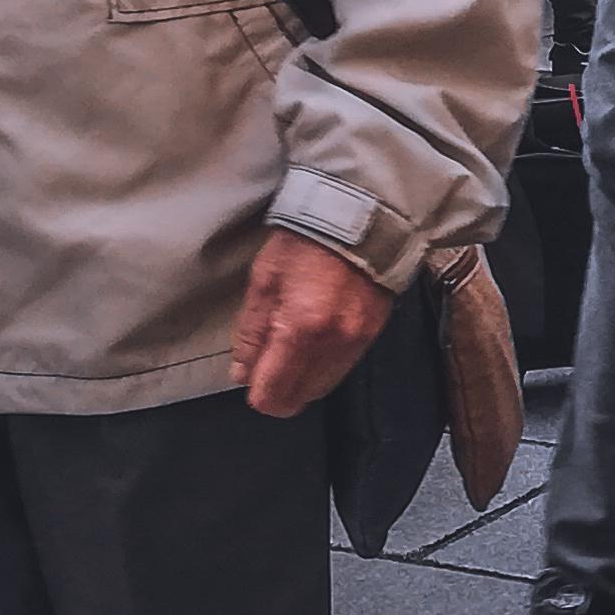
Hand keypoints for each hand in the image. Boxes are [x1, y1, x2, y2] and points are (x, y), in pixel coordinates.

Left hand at [230, 229, 393, 414]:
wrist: (357, 215)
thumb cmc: (304, 242)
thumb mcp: (263, 280)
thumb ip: (250, 332)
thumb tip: (242, 372)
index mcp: (300, 329)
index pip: (274, 394)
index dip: (257, 393)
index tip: (250, 378)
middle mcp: (333, 343)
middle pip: (300, 398)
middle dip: (279, 390)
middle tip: (267, 365)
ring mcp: (357, 340)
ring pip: (323, 387)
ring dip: (303, 379)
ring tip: (291, 349)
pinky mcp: (372, 333)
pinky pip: (343, 368)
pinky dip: (324, 365)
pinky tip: (314, 342)